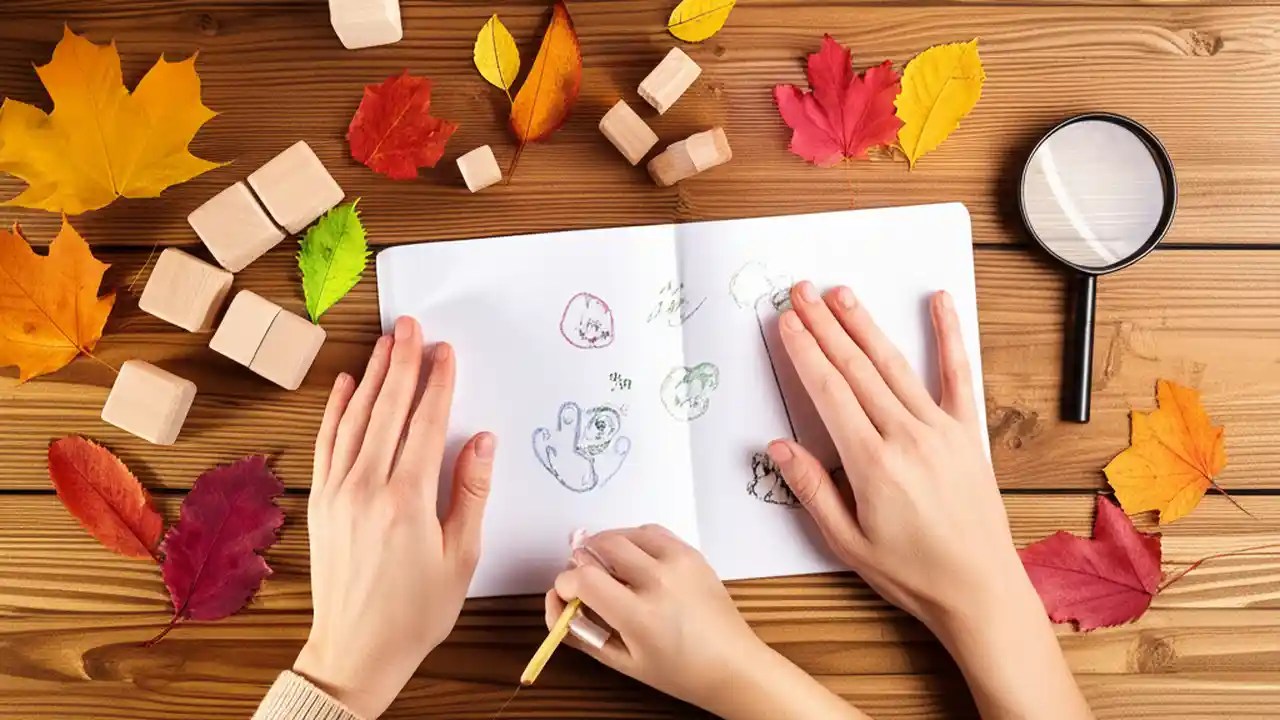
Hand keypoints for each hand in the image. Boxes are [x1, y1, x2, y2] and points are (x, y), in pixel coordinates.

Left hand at [293, 316, 495, 718]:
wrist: (357, 651)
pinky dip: (336, 410)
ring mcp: (338, 493)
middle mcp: (366, 489)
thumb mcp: (461, 557)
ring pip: (355, 419)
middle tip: (412, 326)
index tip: (446, 352)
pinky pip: (327, 443)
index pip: (425, 424)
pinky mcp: (320, 502)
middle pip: (387, 410)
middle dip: (403, 363)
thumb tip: (481, 441)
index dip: (438, 383)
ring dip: (372, 376)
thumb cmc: (415, 612)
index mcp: (407, 502)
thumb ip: (471, 493)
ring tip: (387, 341)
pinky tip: (346, 384)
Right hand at [546, 526, 864, 719]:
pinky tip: (632, 559)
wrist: (732, 664)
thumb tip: (557, 602)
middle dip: (582, 558)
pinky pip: (651, 531)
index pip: (584, 579)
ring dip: (605, 544)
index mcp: (639, 616)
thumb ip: (582, 632)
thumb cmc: (677, 671)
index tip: (567, 592)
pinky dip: (633, 539)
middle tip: (582, 574)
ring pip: (624, 533)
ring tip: (604, 565)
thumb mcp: (622, 662)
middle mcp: (658, 581)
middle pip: (601, 545)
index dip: (565, 583)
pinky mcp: (691, 553)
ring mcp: (678, 562)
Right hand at [767, 282, 1090, 719]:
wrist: (980, 589)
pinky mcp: (967, 433)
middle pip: (856, 368)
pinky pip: (957, 375)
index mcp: (873, 464)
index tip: (786, 323)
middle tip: (801, 293)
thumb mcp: (847, 542)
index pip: (829, 392)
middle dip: (824, 326)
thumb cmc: (913, 573)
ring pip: (894, 365)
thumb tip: (780, 447)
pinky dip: (949, 336)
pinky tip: (941, 303)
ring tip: (841, 293)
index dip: (805, 352)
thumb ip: (812, 490)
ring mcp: (941, 430)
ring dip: (865, 325)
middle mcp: (908, 437)